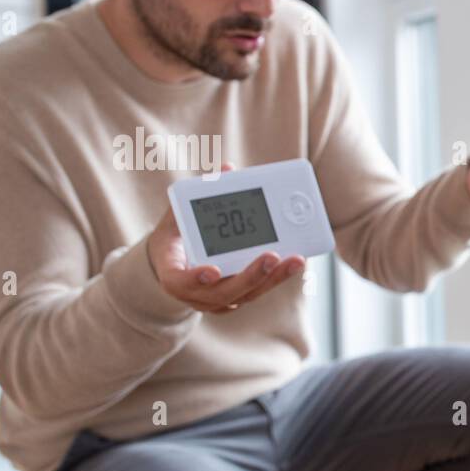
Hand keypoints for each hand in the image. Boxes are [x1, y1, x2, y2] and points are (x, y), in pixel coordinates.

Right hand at [146, 163, 305, 313]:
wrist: (174, 263)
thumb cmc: (175, 237)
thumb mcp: (176, 215)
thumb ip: (198, 194)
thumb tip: (227, 169)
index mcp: (173, 274)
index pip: (180, 282)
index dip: (196, 279)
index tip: (213, 270)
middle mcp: (195, 294)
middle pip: (225, 292)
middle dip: (251, 275)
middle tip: (272, 256)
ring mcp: (217, 301)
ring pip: (247, 294)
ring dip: (273, 278)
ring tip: (296, 259)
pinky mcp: (236, 298)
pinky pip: (258, 291)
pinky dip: (276, 278)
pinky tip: (293, 263)